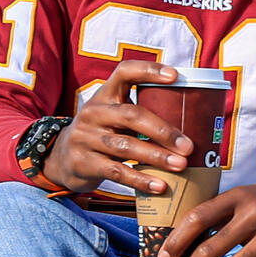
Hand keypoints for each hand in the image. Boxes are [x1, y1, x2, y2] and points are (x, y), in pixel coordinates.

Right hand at [44, 59, 192, 196]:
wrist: (61, 158)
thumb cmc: (103, 133)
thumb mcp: (114, 116)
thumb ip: (142, 114)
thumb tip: (194, 123)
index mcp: (105, 95)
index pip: (125, 72)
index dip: (149, 70)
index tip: (175, 75)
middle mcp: (93, 112)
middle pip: (131, 115)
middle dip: (163, 130)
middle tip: (188, 146)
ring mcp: (86, 137)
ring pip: (126, 145)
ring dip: (157, 156)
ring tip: (181, 165)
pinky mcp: (83, 162)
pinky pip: (116, 171)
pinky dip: (140, 179)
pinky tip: (160, 186)